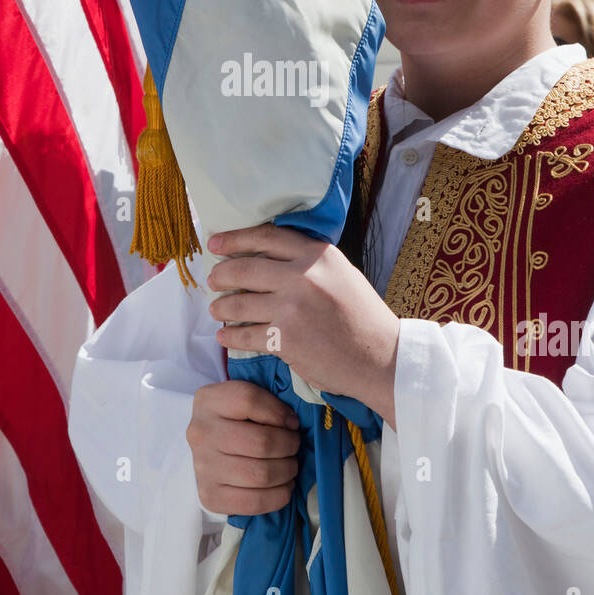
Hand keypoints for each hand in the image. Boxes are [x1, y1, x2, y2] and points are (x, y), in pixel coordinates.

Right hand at [186, 380, 300, 515]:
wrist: (206, 453)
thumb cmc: (233, 422)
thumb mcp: (242, 400)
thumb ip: (265, 402)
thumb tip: (292, 423)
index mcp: (208, 401)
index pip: (249, 400)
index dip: (279, 412)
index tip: (291, 422)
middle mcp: (201, 434)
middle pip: (261, 442)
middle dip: (289, 445)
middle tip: (294, 445)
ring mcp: (203, 468)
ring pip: (261, 474)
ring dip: (287, 470)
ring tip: (290, 465)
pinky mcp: (210, 497)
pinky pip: (255, 502)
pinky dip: (279, 495)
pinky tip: (283, 485)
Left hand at [207, 224, 399, 428]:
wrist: (380, 357)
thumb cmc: (362, 316)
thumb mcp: (341, 274)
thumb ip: (309, 262)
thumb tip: (267, 257)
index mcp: (317, 254)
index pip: (266, 237)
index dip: (235, 238)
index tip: (215, 243)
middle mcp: (303, 276)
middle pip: (245, 268)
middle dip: (221, 274)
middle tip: (213, 279)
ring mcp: (292, 308)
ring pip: (240, 303)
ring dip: (222, 306)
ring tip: (216, 309)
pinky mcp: (286, 339)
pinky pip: (246, 335)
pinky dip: (231, 337)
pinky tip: (225, 336)